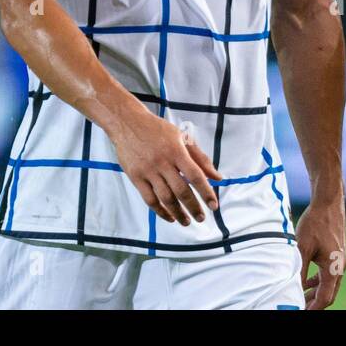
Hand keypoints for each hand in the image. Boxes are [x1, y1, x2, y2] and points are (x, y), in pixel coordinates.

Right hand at [112, 110, 220, 225]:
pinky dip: (160, 211)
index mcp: (177, 151)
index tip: (214, 206)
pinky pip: (149, 199)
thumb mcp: (182, 138)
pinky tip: (169, 217)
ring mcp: (148, 171)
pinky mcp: (135, 177)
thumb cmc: (159, 130)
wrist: (128, 123)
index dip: (206, 192)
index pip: (195, 175)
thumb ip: (201, 158)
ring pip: (165, 198)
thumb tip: (218, 177)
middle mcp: (163, 162)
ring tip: (187, 222)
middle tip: (201, 218)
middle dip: (193, 207)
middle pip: (181, 190)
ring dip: (177, 213)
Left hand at [297, 191, 345, 309]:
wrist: (328, 202)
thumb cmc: (315, 223)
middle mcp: (340, 267)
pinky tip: (307, 281)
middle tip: (298, 307)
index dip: (312, 309)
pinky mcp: (337, 254)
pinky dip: (318, 282)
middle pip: (329, 294)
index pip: (325, 298)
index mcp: (334, 269)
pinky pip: (328, 275)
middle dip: (313, 303)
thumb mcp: (302, 249)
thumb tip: (292, 289)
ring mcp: (340, 261)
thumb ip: (298, 271)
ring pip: (329, 285)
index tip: (300, 312)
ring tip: (300, 298)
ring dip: (315, 293)